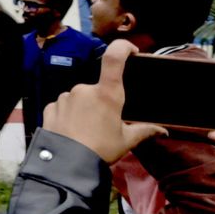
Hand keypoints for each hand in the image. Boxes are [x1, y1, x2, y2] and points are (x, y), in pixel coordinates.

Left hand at [42, 41, 166, 163]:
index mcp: (107, 94)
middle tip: (103, 124)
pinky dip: (68, 115)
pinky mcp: (51, 107)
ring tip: (86, 131)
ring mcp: (66, 97)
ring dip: (84, 109)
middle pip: (97, 89)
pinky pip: (63, 106)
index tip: (131, 51)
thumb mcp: (126, 141)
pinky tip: (71, 131)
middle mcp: (84, 89)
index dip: (123, 48)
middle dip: (100, 102)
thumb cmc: (101, 150)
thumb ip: (145, 131)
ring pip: (79, 98)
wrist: (68, 165)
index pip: (114, 58)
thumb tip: (163, 131)